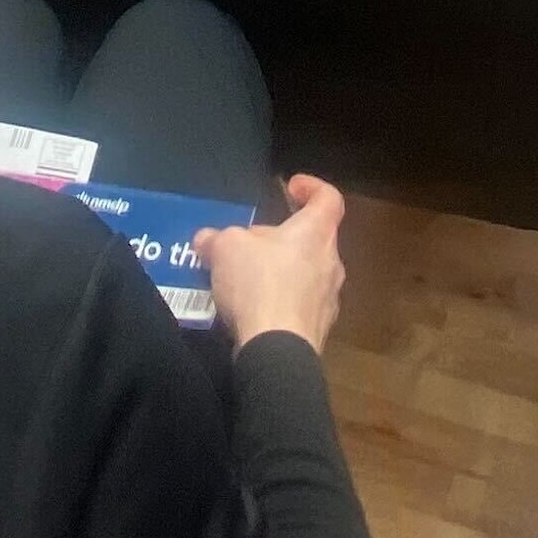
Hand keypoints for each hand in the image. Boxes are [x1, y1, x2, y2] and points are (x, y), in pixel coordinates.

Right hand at [201, 176, 347, 351]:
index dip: (312, 187)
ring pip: (306, 274)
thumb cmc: (259, 284)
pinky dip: (279, 302)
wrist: (277, 349)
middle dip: (283, 238)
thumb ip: (217, 238)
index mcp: (316, 233)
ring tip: (245, 279)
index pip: (329, 198)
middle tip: (251, 242)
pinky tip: (251, 310)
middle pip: (313, 239)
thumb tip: (206, 239)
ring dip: (280, 271)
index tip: (290, 187)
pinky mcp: (318, 329)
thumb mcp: (226, 248)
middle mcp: (331, 262)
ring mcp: (328, 299)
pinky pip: (298, 305)